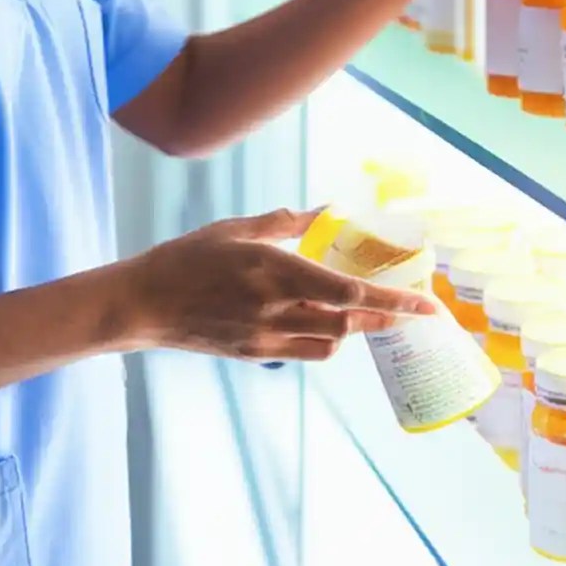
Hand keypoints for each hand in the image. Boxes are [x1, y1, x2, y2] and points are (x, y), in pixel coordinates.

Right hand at [122, 209, 436, 360]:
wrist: (140, 305)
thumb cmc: (184, 259)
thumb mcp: (235, 229)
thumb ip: (285, 222)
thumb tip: (327, 210)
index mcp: (274, 273)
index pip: (349, 294)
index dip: (393, 301)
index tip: (424, 305)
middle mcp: (275, 311)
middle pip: (349, 324)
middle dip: (386, 319)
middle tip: (413, 312)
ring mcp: (265, 339)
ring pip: (330, 344)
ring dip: (354, 330)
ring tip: (367, 313)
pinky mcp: (253, 355)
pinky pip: (303, 352)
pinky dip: (323, 339)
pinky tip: (323, 322)